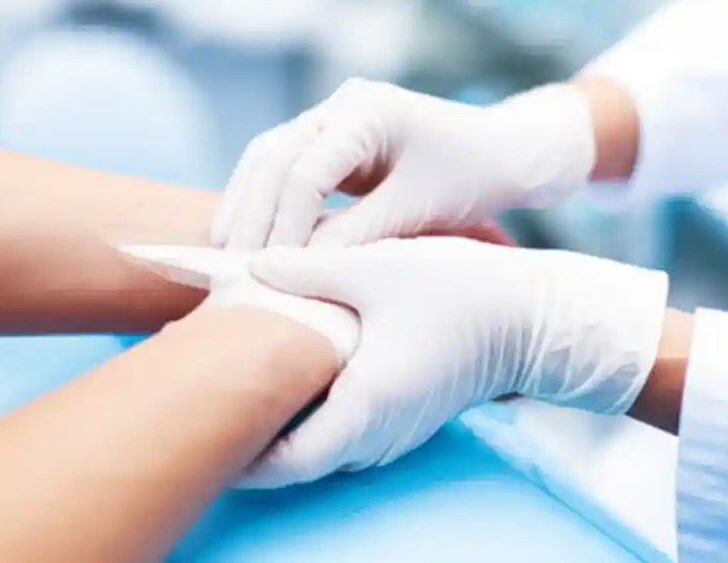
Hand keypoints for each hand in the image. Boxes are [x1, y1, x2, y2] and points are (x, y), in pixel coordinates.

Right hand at [211, 78, 595, 249]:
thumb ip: (358, 235)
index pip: (305, 170)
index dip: (284, 226)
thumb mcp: (419, 209)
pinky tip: (245, 240)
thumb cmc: (474, 175)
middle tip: (229, 268)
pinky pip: (281, 169)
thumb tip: (296, 269)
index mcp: (367, 111)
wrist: (505, 151)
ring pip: (266, 159)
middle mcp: (341, 106)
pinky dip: (262, 203)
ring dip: (244, 207)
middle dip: (249, 215)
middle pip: (271, 157)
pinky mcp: (330, 142)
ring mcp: (331, 119)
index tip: (270, 273)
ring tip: (224, 257)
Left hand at [235, 237, 667, 487]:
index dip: (233, 449)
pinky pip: (341, 429)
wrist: (534, 315)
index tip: (193, 415)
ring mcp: (392, 431)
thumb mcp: (378, 268)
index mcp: (366, 407)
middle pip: (293, 458)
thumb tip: (247, 266)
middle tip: (201, 385)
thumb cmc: (463, 291)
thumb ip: (306, 269)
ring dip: (277, 422)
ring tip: (233, 374)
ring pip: (316, 444)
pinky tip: (287, 367)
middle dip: (245, 432)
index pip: (283, 461)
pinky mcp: (402, 416)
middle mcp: (376, 434)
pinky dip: (307, 411)